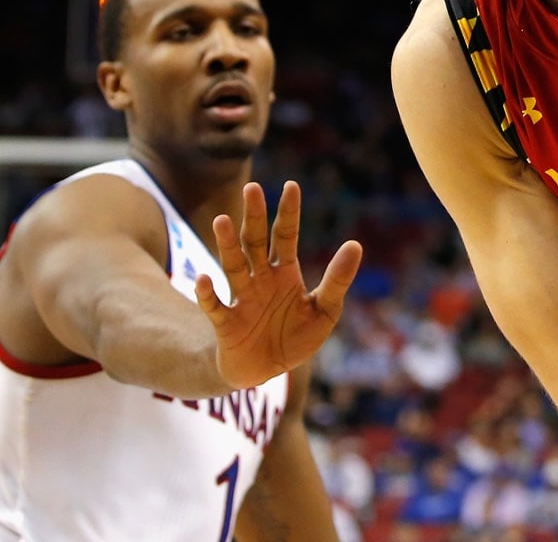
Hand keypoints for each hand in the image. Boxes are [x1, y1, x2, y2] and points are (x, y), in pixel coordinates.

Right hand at [195, 180, 363, 389]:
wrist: (265, 372)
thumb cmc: (295, 337)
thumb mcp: (324, 311)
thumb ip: (337, 280)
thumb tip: (355, 245)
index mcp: (284, 272)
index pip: (285, 235)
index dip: (288, 212)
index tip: (291, 185)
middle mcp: (260, 279)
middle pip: (255, 241)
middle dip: (254, 216)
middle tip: (252, 188)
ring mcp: (241, 298)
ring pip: (232, 266)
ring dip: (226, 245)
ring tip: (221, 220)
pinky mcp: (226, 324)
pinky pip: (214, 306)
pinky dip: (207, 293)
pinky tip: (202, 278)